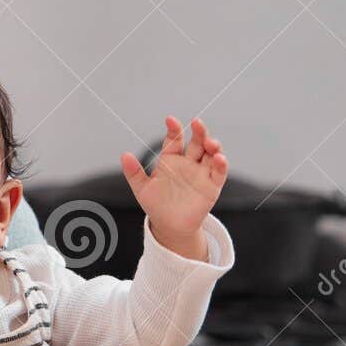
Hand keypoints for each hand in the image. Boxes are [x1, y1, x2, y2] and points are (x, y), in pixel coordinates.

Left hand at [120, 116, 228, 259]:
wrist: (169, 225)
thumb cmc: (156, 204)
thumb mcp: (142, 188)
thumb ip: (134, 172)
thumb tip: (124, 155)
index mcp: (170, 159)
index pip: (174, 140)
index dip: (173, 129)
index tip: (170, 120)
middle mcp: (188, 163)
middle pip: (196, 143)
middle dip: (199, 132)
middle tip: (197, 123)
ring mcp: (201, 173)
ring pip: (211, 155)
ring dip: (213, 146)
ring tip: (211, 143)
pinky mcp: (211, 186)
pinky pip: (218, 173)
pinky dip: (221, 165)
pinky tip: (219, 158)